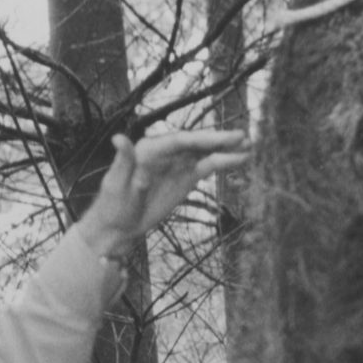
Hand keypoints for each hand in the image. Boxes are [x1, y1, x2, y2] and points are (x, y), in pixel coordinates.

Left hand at [78, 129, 248, 261]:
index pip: (179, 141)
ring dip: (226, 150)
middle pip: (196, 143)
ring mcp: (177, 164)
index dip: (201, 139)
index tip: (221, 140)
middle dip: (219, 140)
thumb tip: (119, 139)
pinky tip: (239, 161)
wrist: (118, 226)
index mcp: (149, 149)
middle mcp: (166, 151)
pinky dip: (223, 163)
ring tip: (249, 147)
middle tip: (242, 137)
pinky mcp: (185, 178)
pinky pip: (206, 167)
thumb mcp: (116, 184)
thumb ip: (123, 161)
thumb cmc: (113, 205)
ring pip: (205, 153)